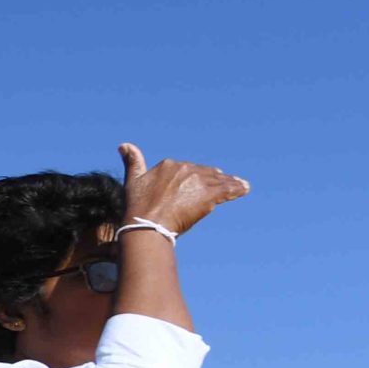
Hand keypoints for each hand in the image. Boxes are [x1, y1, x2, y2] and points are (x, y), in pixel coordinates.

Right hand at [118, 143, 249, 237]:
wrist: (147, 223)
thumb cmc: (138, 206)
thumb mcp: (133, 180)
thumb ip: (132, 161)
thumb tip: (124, 144)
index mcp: (169, 165)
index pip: (188, 169)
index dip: (195, 177)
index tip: (201, 182)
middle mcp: (185, 168)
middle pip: (205, 174)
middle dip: (214, 180)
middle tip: (225, 184)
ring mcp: (198, 181)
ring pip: (218, 181)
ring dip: (229, 183)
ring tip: (240, 186)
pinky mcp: (209, 194)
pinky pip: (227, 190)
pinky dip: (237, 189)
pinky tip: (245, 189)